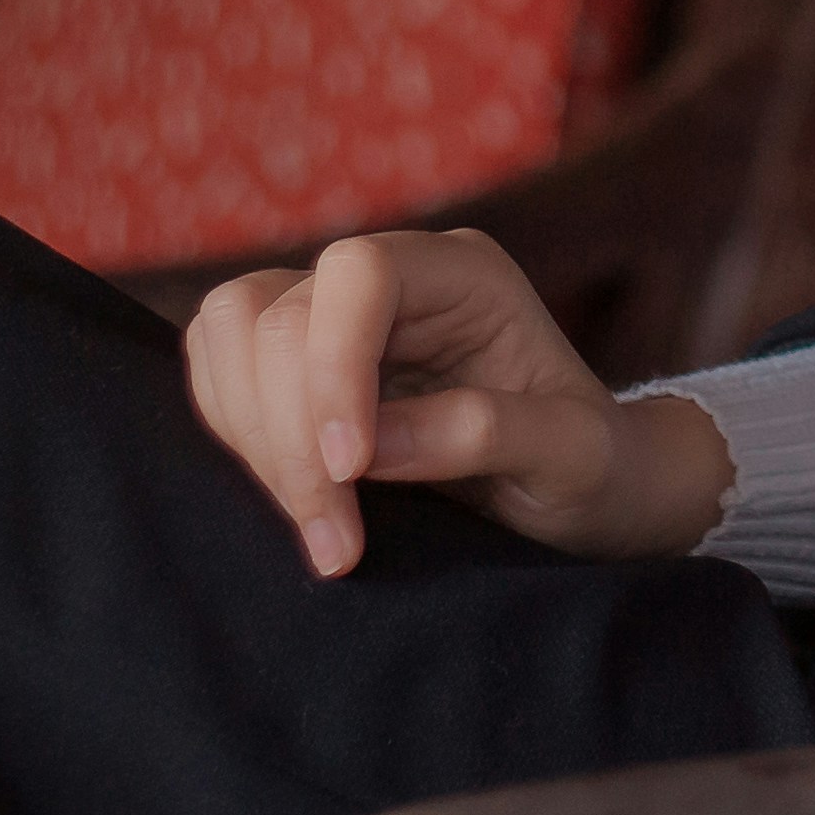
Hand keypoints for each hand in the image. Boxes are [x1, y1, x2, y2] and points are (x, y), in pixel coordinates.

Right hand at [184, 228, 734, 575]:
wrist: (585, 490)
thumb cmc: (592, 466)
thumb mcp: (574, 456)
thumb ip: (487, 434)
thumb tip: (373, 446)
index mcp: (463, 275)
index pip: (358, 274)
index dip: (333, 366)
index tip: (350, 469)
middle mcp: (390, 280)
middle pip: (276, 311)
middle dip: (289, 432)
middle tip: (334, 540)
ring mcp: (333, 319)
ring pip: (230, 332)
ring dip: (253, 437)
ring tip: (318, 528)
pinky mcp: (295, 368)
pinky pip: (222, 376)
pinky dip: (239, 440)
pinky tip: (296, 503)